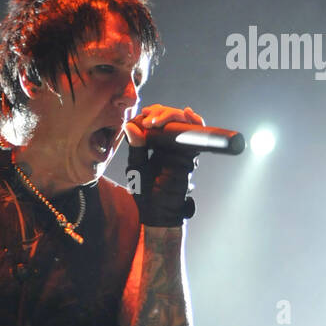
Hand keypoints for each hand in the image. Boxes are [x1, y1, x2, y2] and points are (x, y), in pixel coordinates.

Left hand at [124, 105, 203, 227]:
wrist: (159, 213)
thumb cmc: (145, 194)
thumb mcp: (136, 168)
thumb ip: (136, 147)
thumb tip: (130, 125)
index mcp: (153, 145)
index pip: (154, 120)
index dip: (150, 113)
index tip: (143, 114)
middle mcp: (168, 144)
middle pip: (168, 117)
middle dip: (160, 112)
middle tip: (149, 116)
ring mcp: (180, 148)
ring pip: (181, 121)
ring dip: (172, 114)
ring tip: (158, 118)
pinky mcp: (189, 155)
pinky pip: (195, 134)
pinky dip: (194, 122)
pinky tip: (187, 113)